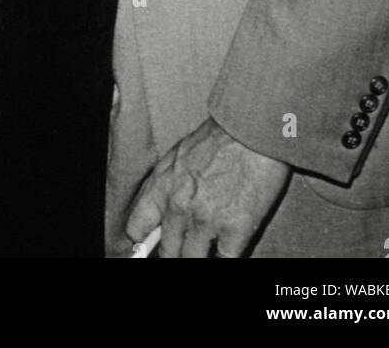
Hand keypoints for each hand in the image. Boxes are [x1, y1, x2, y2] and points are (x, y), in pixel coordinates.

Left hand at [127, 118, 290, 257]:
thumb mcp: (179, 156)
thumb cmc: (219, 137)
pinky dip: (226, 258)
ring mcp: (206, 220)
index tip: (151, 247)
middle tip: (187, 248)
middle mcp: (178, 206)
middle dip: (177, 253)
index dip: (144, 242)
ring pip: (193, 261)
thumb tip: (163, 212)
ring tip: (209, 249)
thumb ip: (167, 186)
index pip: (136, 228)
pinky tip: (229, 248)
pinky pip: (225, 260)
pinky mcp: (235, 229)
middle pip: (168, 252)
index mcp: (162, 186)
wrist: (251, 127)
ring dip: (200, 257)